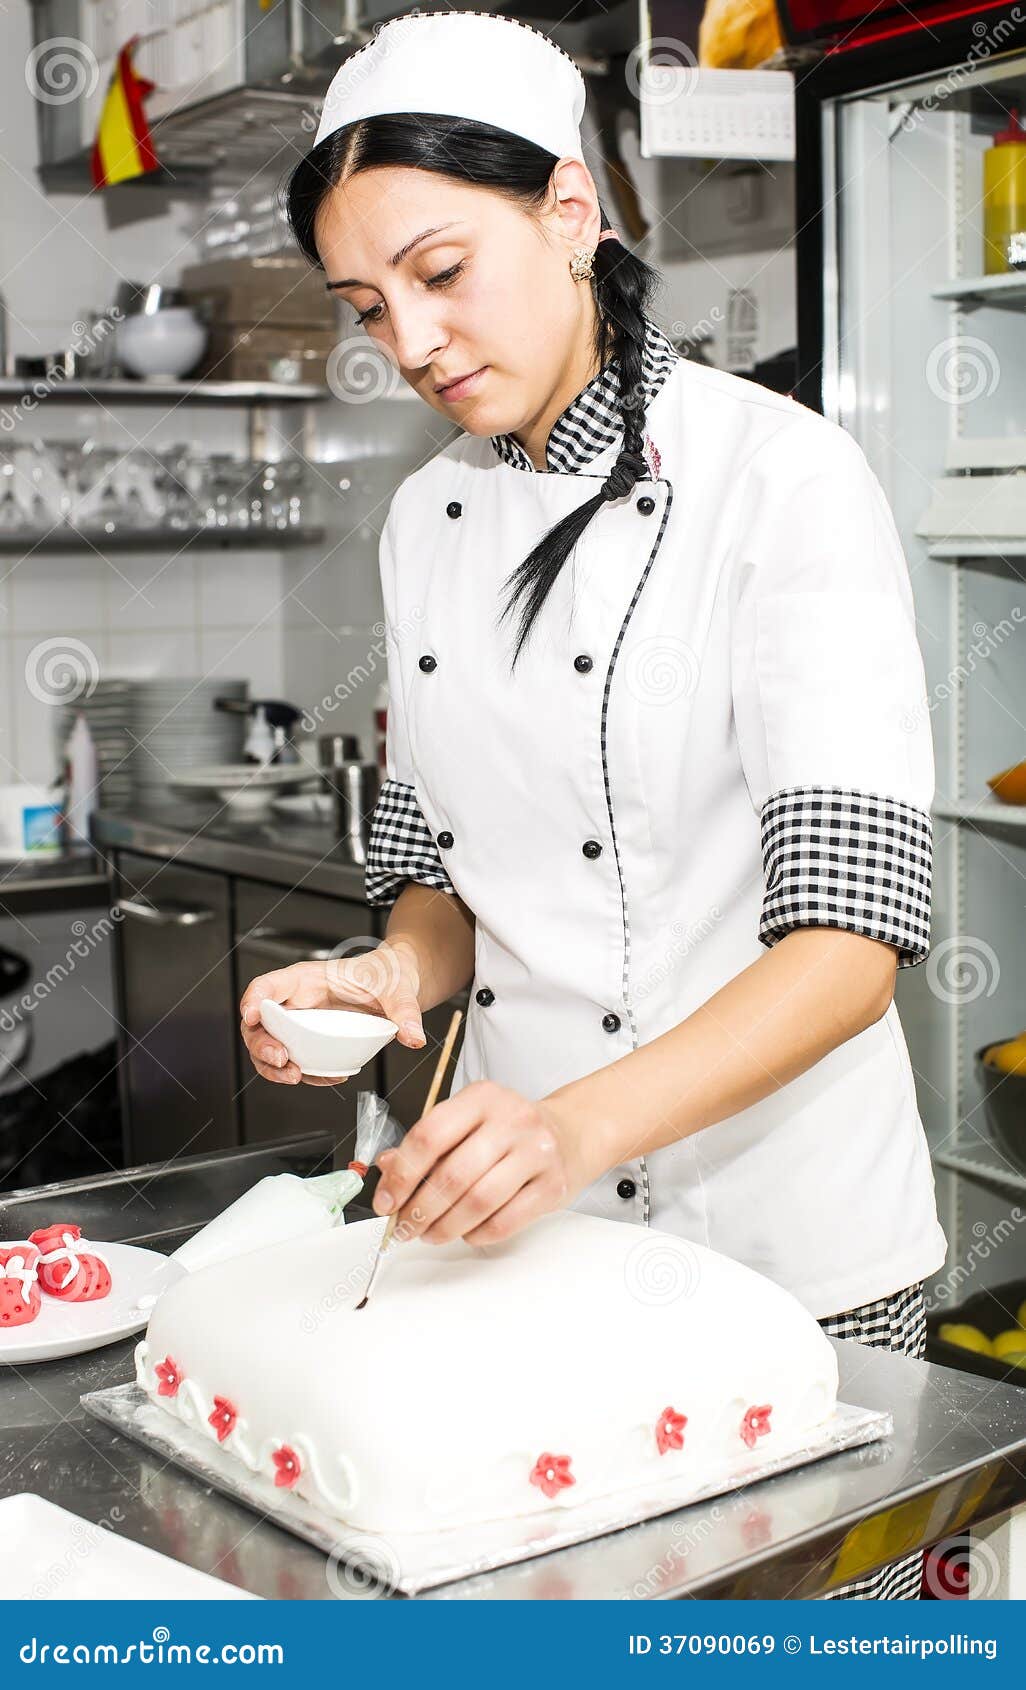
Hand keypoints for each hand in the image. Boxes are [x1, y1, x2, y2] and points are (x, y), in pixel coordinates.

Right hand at [239, 939, 426, 1086]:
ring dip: (274, 1067)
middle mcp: (297, 1001)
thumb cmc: (388, 974)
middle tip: (282, 1060)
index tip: (251, 1016)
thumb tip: (413, 1037)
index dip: (254, 999)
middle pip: (260, 1023)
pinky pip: (295, 1060)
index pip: (268, 984)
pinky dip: (303, 1073)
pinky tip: (327, 1078)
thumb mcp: (398, 988)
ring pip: (270, 1046)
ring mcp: (301, 1022)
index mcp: (307, 978)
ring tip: (296, 1077)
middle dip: (262, 1045)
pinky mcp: (311, 1041)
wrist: (397, 984)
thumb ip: (405, 1010)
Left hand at [372, 1081, 591, 1245]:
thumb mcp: (468, 1121)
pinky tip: (467, 1232)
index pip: (429, 1135)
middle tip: (404, 1227)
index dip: (401, 1175)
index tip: (386, 1202)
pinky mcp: (553, 1185)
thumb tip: (386, 1169)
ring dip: (445, 1227)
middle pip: (452, 1175)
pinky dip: (477, 1234)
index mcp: (482, 1097)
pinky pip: (505, 1221)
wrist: (570, 1133)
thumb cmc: (509, 1131)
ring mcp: (536, 1152)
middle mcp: (511, 1119)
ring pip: (478, 1201)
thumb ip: (427, 1143)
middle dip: (419, 1210)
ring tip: (431, 1233)